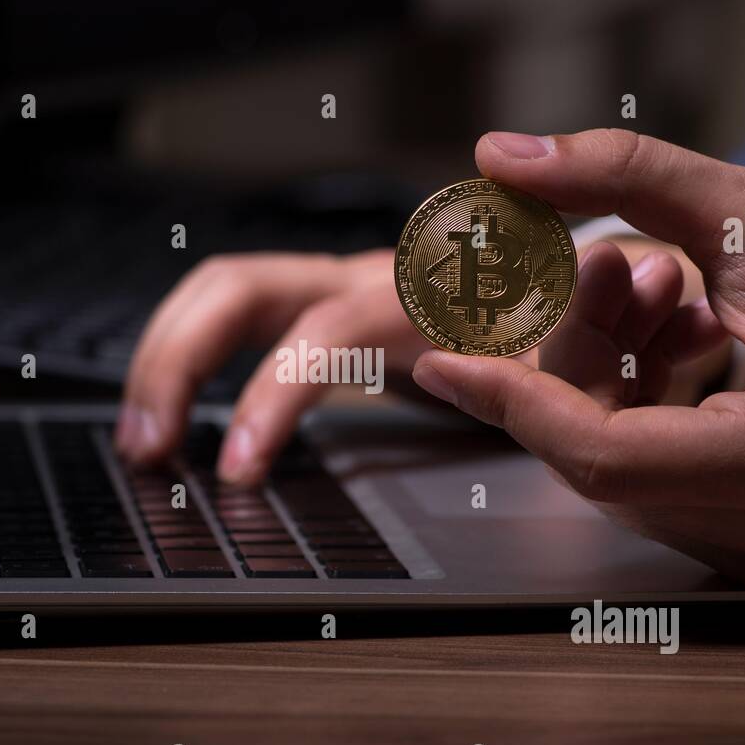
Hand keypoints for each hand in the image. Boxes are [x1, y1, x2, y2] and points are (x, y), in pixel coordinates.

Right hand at [118, 228, 726, 484]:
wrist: (604, 292)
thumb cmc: (599, 326)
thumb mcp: (598, 347)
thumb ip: (579, 347)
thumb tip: (557, 316)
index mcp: (425, 283)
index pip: (323, 326)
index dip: (276, 395)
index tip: (239, 471)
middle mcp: (371, 272)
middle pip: (239, 287)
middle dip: (178, 362)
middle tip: (148, 453)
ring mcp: (345, 287)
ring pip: (225, 295)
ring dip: (169, 361)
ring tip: (140, 445)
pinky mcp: (332, 311)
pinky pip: (244, 324)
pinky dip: (198, 366)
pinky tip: (174, 426)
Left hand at [412, 129, 744, 582]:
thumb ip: (624, 176)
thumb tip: (500, 155)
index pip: (605, 454)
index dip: (513, 403)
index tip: (443, 362)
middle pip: (605, 461)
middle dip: (575, 363)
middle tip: (599, 269)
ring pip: (626, 474)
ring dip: (611, 380)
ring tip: (660, 287)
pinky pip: (660, 483)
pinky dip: (643, 409)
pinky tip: (678, 339)